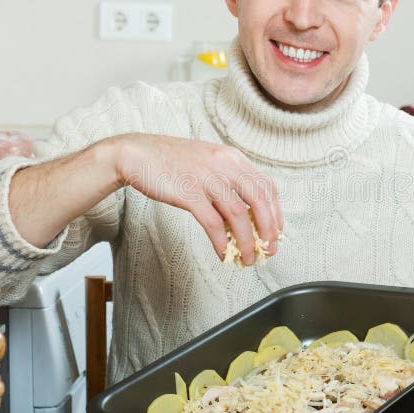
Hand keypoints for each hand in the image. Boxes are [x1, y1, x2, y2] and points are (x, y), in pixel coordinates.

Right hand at [113, 134, 282, 264]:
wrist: (137, 154)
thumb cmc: (172, 162)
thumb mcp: (209, 162)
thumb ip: (229, 181)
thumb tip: (248, 213)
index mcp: (233, 158)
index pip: (267, 187)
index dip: (276, 213)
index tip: (276, 233)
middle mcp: (224, 165)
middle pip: (259, 201)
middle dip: (268, 230)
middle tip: (268, 250)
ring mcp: (207, 178)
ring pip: (239, 215)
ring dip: (246, 242)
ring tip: (247, 258)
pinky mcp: (188, 193)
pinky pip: (213, 223)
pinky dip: (221, 242)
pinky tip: (222, 253)